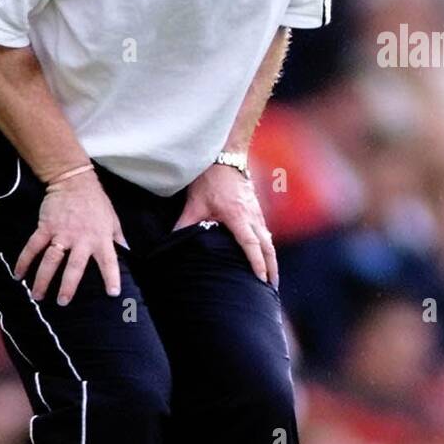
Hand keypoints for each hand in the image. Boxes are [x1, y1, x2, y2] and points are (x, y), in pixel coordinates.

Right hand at [14, 171, 126, 304]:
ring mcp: (62, 233)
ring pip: (51, 260)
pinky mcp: (45, 227)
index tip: (112, 293)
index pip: (109, 261)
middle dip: (68, 286)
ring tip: (37, 296)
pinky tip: (18, 274)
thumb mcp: (112, 219)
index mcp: (101, 238)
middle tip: (63, 302)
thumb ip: (117, 237)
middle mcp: (81, 239)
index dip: (111, 277)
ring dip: (43, 279)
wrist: (74, 181)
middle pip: (74, 267)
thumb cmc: (96, 202)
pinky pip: (33, 246)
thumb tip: (127, 251)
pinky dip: (24, 260)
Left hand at [175, 163, 277, 286]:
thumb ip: (184, 224)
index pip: (251, 244)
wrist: (225, 158)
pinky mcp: (256, 208)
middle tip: (272, 285)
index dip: (257, 263)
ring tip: (271, 274)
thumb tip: (170, 241)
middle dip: (272, 266)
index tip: (262, 278)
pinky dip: (267, 245)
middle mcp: (251, 215)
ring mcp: (256, 211)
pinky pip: (265, 230)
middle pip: (267, 246)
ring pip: (268, 238)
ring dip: (271, 257)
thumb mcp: (194, 204)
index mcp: (237, 217)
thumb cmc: (210, 180)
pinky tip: (266, 252)